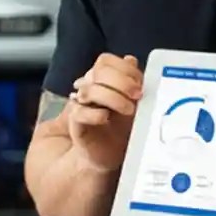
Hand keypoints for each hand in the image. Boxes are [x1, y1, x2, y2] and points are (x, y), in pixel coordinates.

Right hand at [68, 53, 141, 172]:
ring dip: (113, 97)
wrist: (109, 155)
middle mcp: (89, 88)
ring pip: (89, 90)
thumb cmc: (121, 128)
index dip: (123, 68)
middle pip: (98, 71)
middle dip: (121, 81)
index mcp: (101, 80)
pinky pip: (79, 112)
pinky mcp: (75, 124)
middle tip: (136, 95)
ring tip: (128, 110)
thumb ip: (132, 82)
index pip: (105, 61)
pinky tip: (106, 118)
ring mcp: (80, 105)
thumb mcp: (133, 103)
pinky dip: (95, 113)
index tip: (139, 82)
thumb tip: (131, 60)